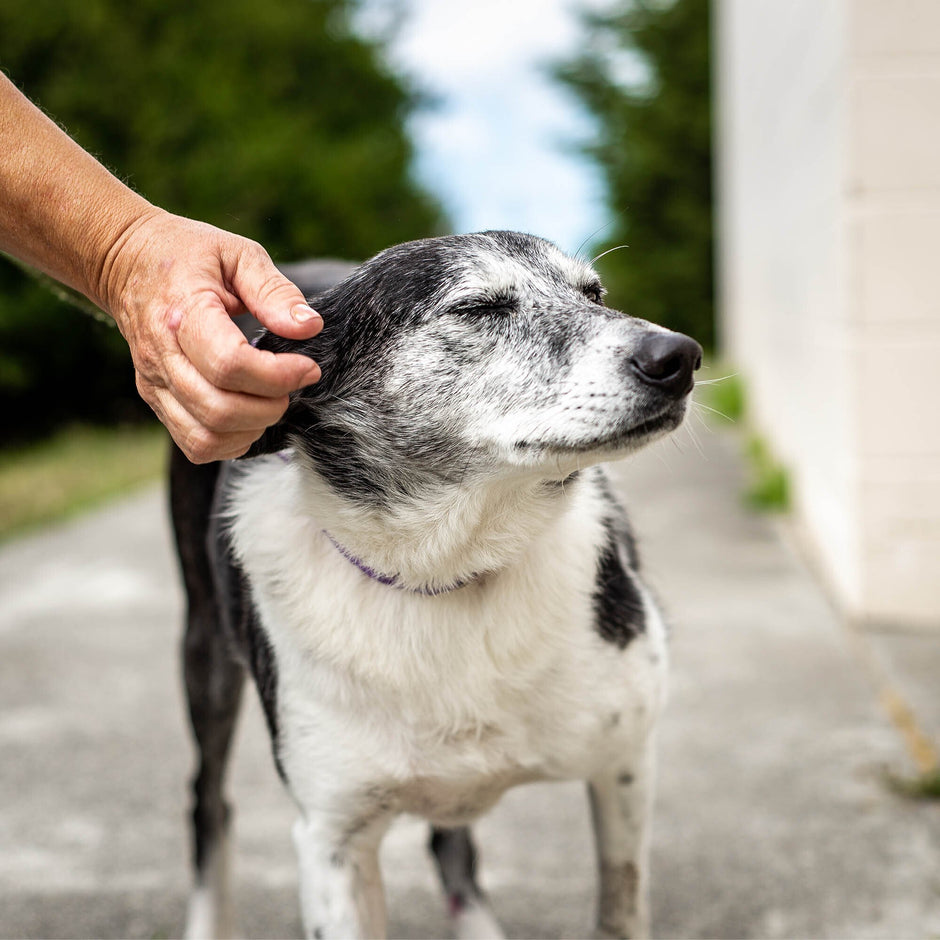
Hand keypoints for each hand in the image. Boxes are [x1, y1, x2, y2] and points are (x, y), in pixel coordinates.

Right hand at [101, 210, 322, 462]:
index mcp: (183, 312)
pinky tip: (249, 416)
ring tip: (271, 400)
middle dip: (270, 406)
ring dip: (251, 428)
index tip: (308, 367)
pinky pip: (194, 444)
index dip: (277, 376)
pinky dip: (230, 442)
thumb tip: (309, 327)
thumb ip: (275, 290)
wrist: (126, 261)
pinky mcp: (156, 399)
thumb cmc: (189, 254)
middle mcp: (162, 354)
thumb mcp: (239, 254)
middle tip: (293, 384)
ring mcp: (154, 382)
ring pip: (205, 436)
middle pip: (219, 408)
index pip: (229, 364)